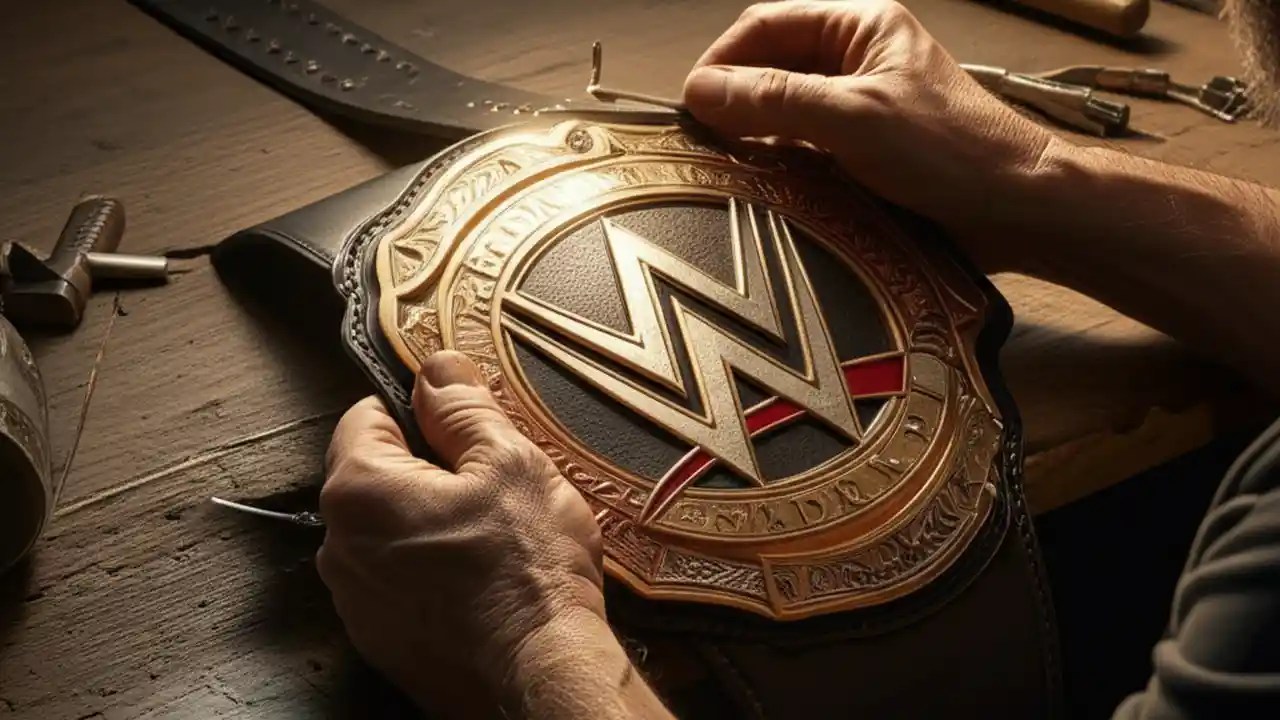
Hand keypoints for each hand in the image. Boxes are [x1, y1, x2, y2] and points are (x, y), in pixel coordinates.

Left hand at [316, 351, 604, 715]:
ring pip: (388, 532)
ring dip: (427, 525)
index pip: (367, 415)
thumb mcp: (509, 463)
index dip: (422, 414)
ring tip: (491, 540)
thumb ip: (462, 408)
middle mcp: (338, 547)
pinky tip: (479, 581)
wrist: (541, 672)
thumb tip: (436, 369)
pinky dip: (430, 574)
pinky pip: (398, 583)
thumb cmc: (527, 570)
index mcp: (359, 490)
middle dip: (426, 472)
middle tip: (489, 488)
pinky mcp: (380, 641)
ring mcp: (356, 601)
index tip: (464, 431)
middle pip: (376, 476)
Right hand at [682, 0, 1061, 271]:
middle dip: (733, 99)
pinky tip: (766, 187)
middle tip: (703, 140)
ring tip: (729, 166)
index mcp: (861, 28)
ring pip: (784, 112)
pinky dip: (780, 165)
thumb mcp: (854, 117)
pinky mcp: (865, 154)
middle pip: (771, 67)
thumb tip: (701, 91)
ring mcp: (861, 109)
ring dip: (755, 136)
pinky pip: (805, 150)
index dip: (723, 59)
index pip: (767, 24)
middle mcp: (858, 62)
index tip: (692, 104)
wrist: (1017, 209)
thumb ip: (774, 100)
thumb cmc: (955, 152)